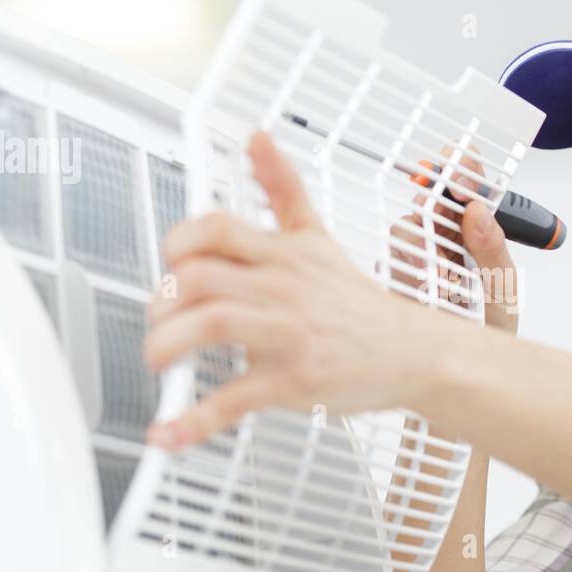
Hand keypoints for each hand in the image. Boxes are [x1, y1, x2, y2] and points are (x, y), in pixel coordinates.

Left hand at [141, 131, 441, 449]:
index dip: (176, 244)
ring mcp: (287, 336)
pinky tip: (168, 432)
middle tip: (159, 320)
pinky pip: (232, 400)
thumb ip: (282, 188)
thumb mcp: (317, 236)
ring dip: (164, 346)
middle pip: (198, 278)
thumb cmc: (357, 302)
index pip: (214, 229)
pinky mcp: (292, 382)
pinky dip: (192, 420)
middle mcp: (282, 289)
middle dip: (160, 302)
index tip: (169, 263)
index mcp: (283, 254)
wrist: (413, 352)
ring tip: (158, 360)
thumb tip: (257, 139)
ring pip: (207, 326)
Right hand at [386, 144, 518, 335]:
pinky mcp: (395, 280)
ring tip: (444, 269)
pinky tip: (431, 289)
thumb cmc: (490, 330)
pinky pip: (391, 262)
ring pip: (406, 228)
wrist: (469, 377)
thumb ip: (493, 250)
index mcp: (477, 233)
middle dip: (435, 193)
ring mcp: (417, 259)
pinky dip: (410, 270)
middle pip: (431, 198)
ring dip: (423, 239)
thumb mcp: (503, 290)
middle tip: (441, 201)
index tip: (462, 170)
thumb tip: (478, 211)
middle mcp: (445, 239)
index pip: (468, 186)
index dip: (462, 168)